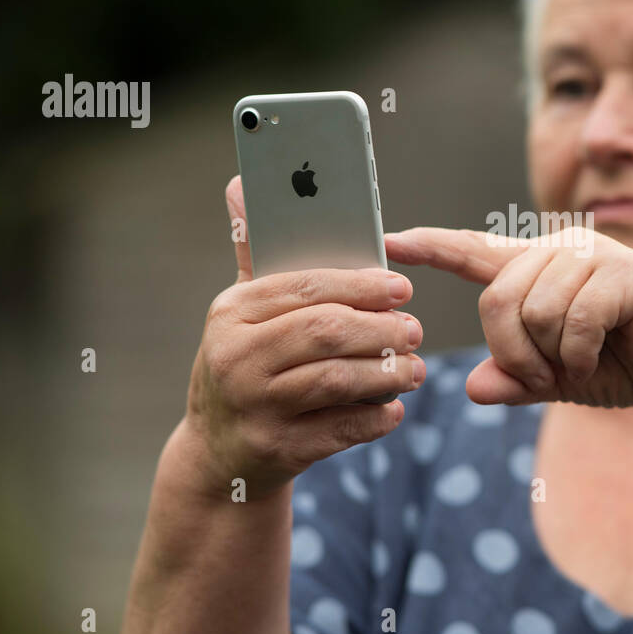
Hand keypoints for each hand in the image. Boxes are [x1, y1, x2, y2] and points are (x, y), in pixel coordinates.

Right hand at [177, 176, 425, 500]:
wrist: (218, 452)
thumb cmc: (246, 364)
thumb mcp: (243, 311)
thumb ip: (257, 251)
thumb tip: (242, 181)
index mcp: (232, 312)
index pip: (306, 287)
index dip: (360, 285)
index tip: (402, 288)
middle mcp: (236, 357)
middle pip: (325, 331)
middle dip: (380, 328)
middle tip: (414, 331)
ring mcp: (254, 406)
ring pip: (337, 380)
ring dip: (386, 373)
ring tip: (413, 369)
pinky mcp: (276, 448)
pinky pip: (341, 429)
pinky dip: (374, 418)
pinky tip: (392, 410)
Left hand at [384, 225, 632, 417]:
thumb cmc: (620, 366)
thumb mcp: (554, 379)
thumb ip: (513, 379)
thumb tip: (472, 388)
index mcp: (539, 265)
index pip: (475, 250)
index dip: (433, 246)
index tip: (390, 240)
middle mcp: (562, 249)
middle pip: (495, 298)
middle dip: (511, 352)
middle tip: (540, 378)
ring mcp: (595, 256)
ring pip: (531, 311)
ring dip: (548, 358)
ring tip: (574, 366)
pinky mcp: (625, 274)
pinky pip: (571, 321)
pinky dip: (578, 356)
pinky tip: (598, 359)